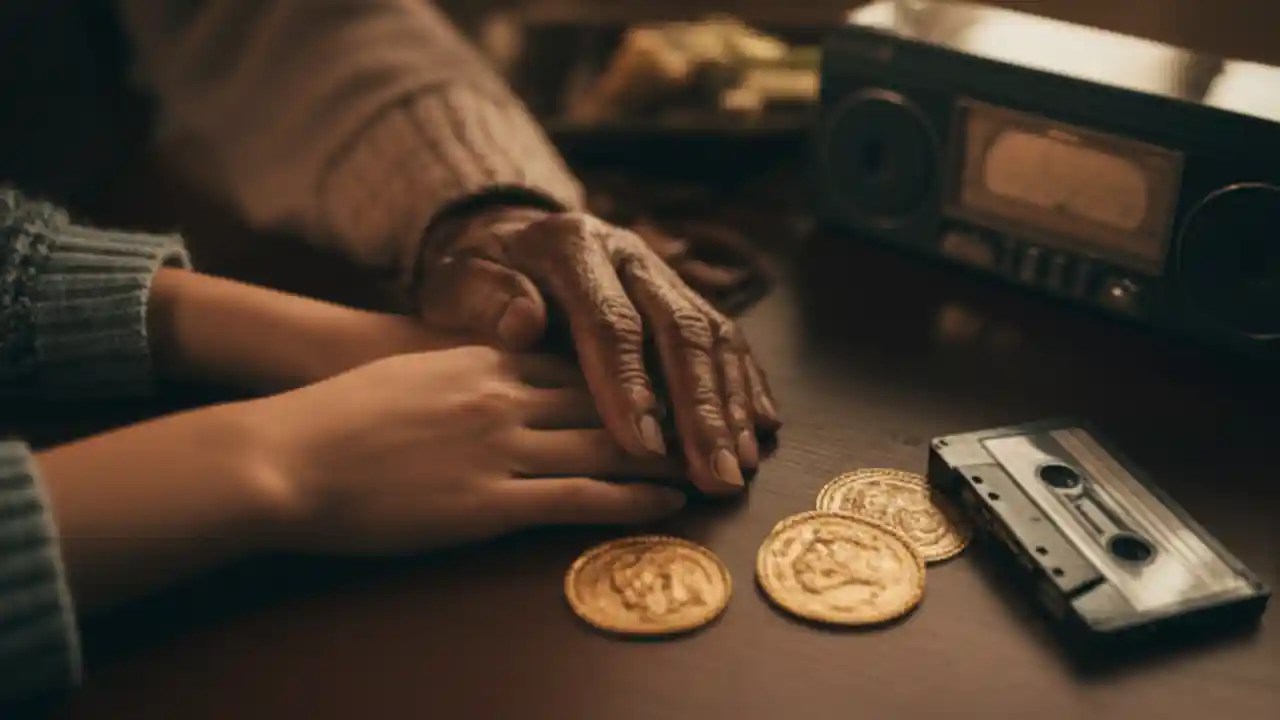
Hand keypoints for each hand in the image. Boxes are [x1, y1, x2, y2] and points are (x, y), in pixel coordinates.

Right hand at [256, 346, 686, 552]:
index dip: (634, 370)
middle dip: (667, 407)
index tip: (675, 377)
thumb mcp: (407, 371)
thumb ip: (460, 369)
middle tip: (716, 418)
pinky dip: (633, 499)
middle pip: (608, 395)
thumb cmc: (335, 416)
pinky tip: (668, 502)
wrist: (287, 456)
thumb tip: (490, 374)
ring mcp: (501, 447)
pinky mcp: (490, 502)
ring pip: (608, 443)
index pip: (580, 358)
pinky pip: (579, 497)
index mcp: (482, 359)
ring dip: (667, 452)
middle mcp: (504, 395)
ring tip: (710, 461)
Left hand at [415, 208, 780, 496]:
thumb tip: (524, 325)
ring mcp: (663, 275)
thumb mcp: (458, 282)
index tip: (644, 449)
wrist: (507, 241)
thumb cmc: (477, 278)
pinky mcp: (683, 296)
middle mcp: (630, 256)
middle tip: (714, 474)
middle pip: (679, 330)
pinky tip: (760, 429)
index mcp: (574, 248)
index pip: (612, 321)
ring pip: (713, 337)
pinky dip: (745, 384)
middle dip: (700, 409)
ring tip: (740, 467)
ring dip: (730, 406)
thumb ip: (484, 299)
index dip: (631, 386)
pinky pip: (725, 339)